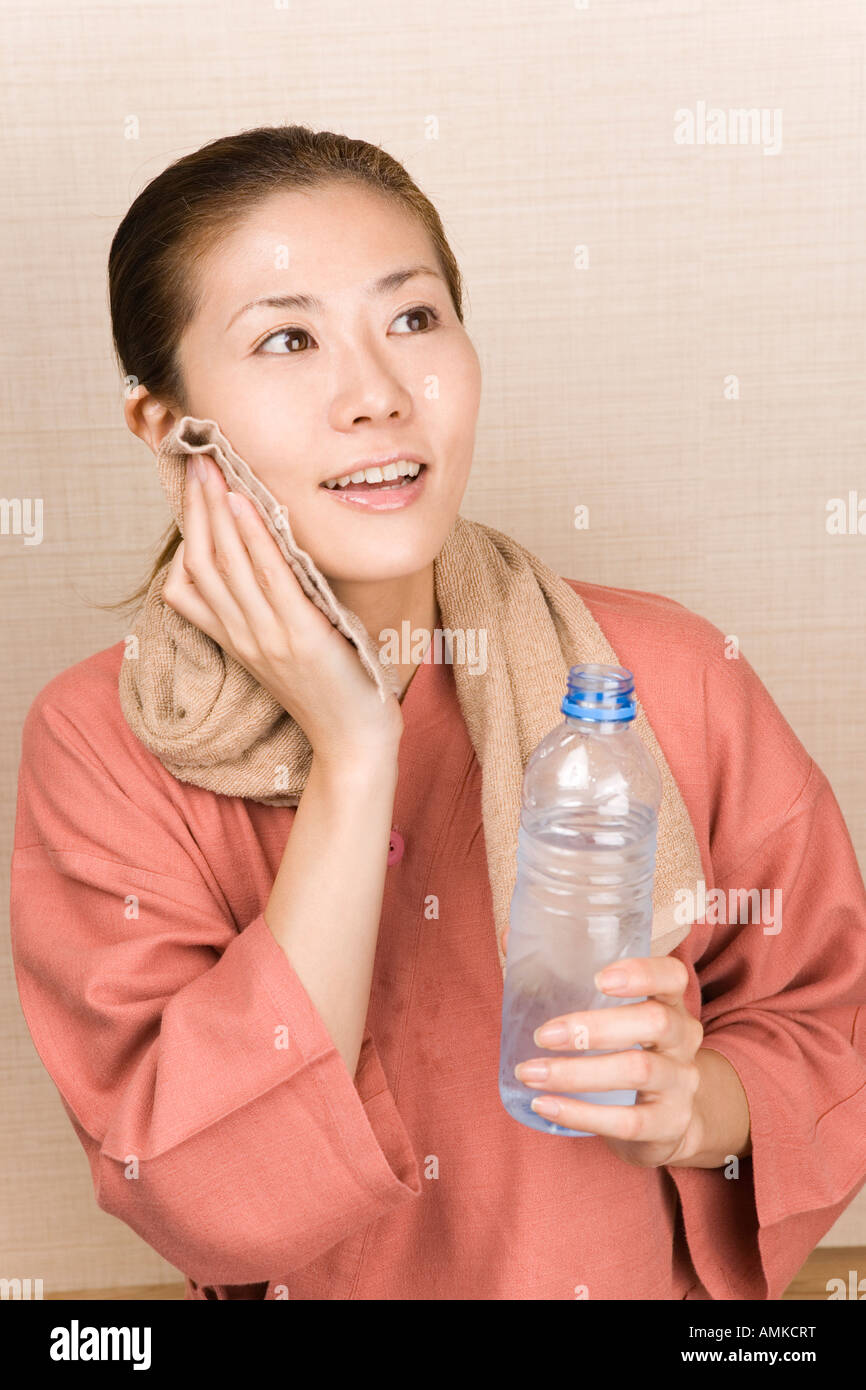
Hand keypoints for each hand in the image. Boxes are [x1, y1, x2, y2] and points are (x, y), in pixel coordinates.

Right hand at [162, 455, 403, 766]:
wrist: (354, 743)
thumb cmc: (331, 691)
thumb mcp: (287, 649)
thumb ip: (271, 612)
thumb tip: (271, 562)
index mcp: (235, 639)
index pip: (190, 580)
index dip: (188, 531)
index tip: (191, 490)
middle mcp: (243, 636)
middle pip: (204, 561)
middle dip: (198, 507)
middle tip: (196, 459)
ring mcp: (268, 637)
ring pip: (229, 563)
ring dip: (218, 510)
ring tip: (213, 467)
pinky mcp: (300, 637)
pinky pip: (271, 577)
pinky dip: (255, 537)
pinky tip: (246, 504)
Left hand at [502, 923, 703, 1165]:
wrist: (672, 1119)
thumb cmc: (626, 1049)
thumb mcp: (611, 1015)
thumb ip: (563, 978)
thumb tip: (507, 936)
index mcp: (668, 1002)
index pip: (672, 976)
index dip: (642, 973)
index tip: (599, 978)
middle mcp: (683, 1039)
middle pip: (654, 1022)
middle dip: (594, 1027)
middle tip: (543, 1035)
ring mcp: (681, 1083)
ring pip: (638, 1071)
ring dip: (577, 1073)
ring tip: (530, 1073)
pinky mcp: (669, 1125)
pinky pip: (628, 1121)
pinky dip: (582, 1114)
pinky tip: (545, 1105)